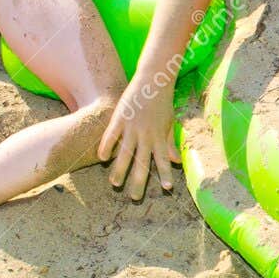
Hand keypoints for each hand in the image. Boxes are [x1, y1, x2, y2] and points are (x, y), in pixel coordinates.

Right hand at [97, 78, 179, 200]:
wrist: (152, 80)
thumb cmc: (162, 103)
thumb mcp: (169, 124)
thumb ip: (170, 144)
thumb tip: (177, 161)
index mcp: (159, 137)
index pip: (163, 160)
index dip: (166, 174)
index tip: (167, 188)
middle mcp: (146, 135)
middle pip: (141, 163)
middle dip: (138, 181)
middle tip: (134, 197)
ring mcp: (132, 127)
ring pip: (125, 153)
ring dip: (119, 170)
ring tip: (115, 183)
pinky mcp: (120, 118)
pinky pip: (111, 136)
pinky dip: (106, 146)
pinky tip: (101, 158)